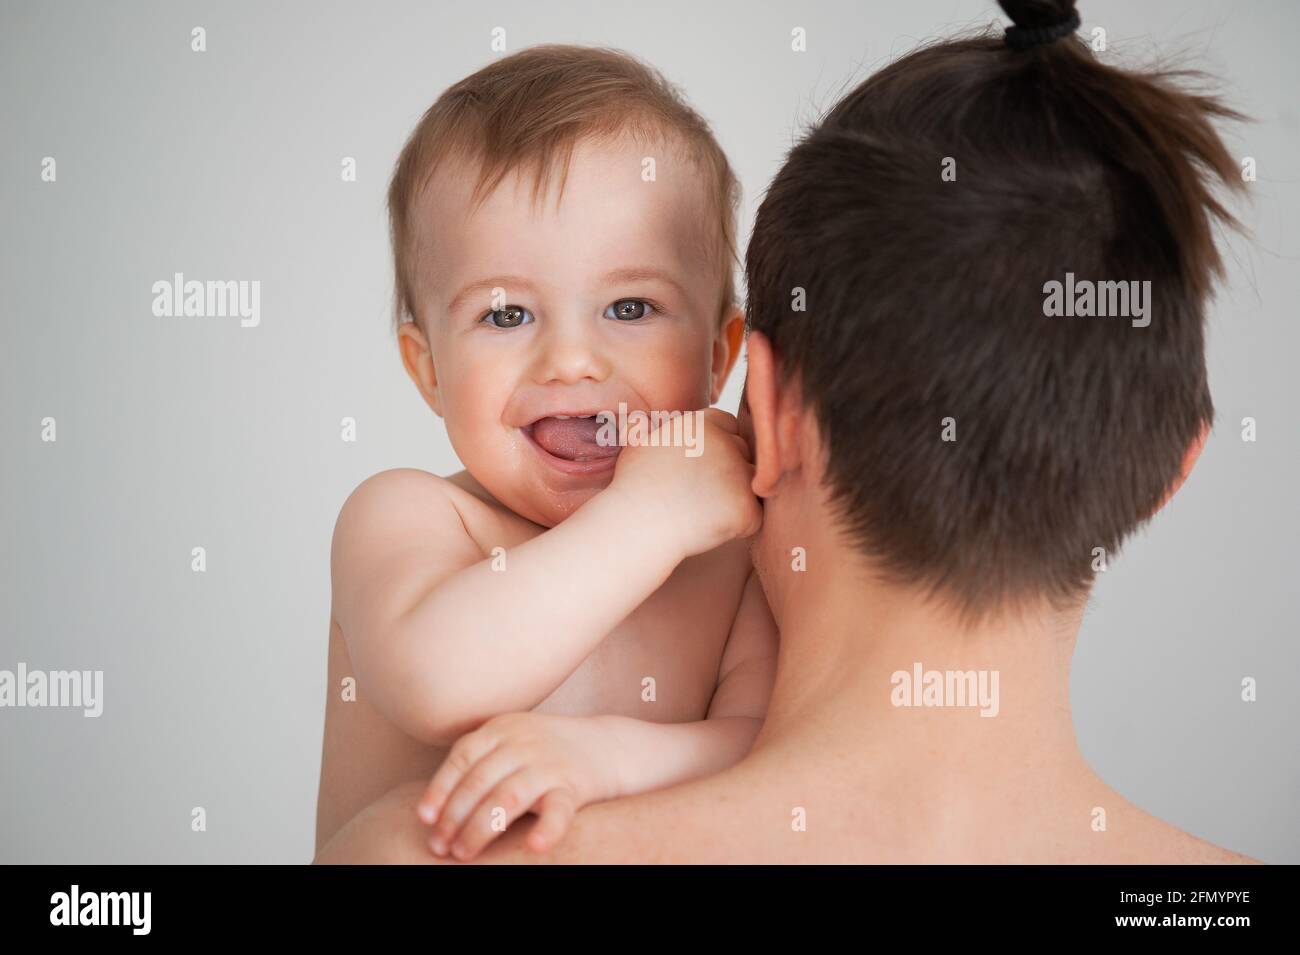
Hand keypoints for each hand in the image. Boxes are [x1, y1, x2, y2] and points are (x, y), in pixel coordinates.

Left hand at [416, 712, 620, 860]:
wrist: (609, 746)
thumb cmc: (546, 751)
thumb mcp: (512, 740)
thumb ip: (479, 760)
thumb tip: (433, 807)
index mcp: (502, 728)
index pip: (462, 757)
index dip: (440, 789)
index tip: (424, 818)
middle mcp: (524, 741)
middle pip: (479, 781)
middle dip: (454, 817)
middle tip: (439, 847)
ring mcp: (550, 762)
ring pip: (507, 797)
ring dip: (480, 828)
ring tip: (463, 854)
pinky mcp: (576, 785)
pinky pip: (558, 809)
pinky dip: (547, 828)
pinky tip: (534, 846)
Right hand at [609, 408, 760, 558]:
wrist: (636, 525)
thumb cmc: (632, 490)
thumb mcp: (634, 446)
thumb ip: (647, 427)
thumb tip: (642, 420)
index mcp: (701, 424)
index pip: (729, 425)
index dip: (719, 445)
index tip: (701, 467)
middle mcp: (725, 443)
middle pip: (744, 452)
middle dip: (730, 470)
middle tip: (699, 493)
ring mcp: (739, 475)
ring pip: (752, 483)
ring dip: (737, 496)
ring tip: (703, 510)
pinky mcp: (746, 507)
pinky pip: (753, 517)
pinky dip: (738, 527)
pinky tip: (708, 528)